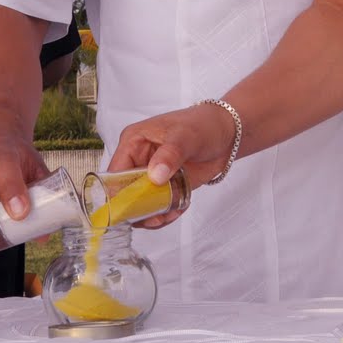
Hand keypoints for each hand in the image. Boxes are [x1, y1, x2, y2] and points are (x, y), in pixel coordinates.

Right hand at [111, 102, 239, 221]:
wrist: (226, 135)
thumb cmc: (202, 125)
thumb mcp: (185, 137)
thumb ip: (170, 155)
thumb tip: (155, 176)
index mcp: (133, 142)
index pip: (115, 172)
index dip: (119, 193)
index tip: (131, 211)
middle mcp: (138, 160)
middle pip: (125, 193)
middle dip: (138, 209)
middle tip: (157, 217)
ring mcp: (151, 175)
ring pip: (140, 204)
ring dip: (153, 214)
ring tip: (171, 212)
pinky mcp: (165, 187)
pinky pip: (157, 207)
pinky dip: (165, 213)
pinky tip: (179, 208)